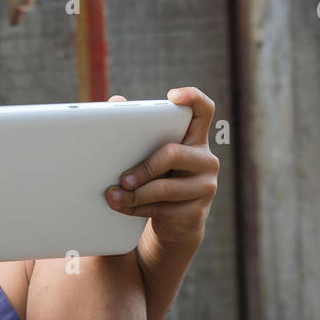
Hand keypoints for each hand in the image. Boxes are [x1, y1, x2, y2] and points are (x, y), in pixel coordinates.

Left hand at [103, 87, 219, 247]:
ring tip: (113, 196)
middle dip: (144, 167)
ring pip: (167, 187)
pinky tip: (121, 207)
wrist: (173, 223)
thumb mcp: (151, 155)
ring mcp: (206, 186)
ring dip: (135, 193)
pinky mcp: (197, 212)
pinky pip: (164, 208)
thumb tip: (115, 100)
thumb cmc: (158, 180)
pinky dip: (137, 208)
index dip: (192, 98)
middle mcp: (206, 160)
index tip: (172, 96)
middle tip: (122, 178)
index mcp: (195, 139)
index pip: (203, 110)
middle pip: (174, 153)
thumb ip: (138, 128)